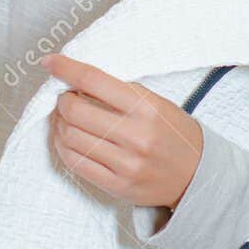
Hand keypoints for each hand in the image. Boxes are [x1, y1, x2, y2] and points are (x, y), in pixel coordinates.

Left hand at [38, 52, 203, 211]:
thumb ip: (120, 92)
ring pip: (70, 137)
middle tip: (64, 98)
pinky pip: (75, 163)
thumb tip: (78, 80)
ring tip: (64, 119)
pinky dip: (62, 146)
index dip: (65, 68)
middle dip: (61, 100)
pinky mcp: (117, 185)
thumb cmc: (174, 135)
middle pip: (75, 110)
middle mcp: (136, 136)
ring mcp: (126, 163)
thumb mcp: (157, 103)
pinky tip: (66, 138)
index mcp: (146, 107)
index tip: (50, 62)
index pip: (93, 80)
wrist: (198, 178)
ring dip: (59, 124)